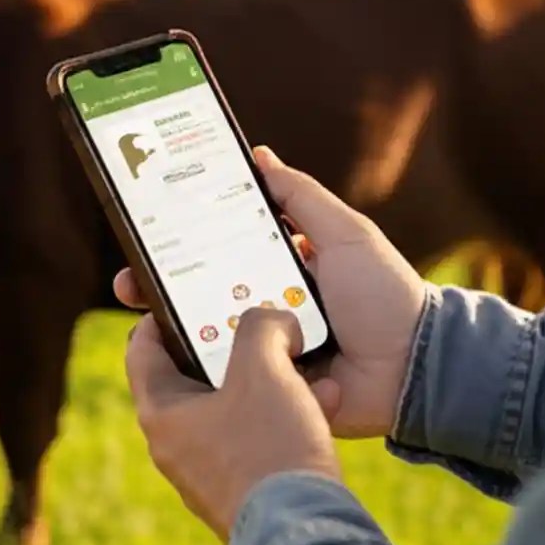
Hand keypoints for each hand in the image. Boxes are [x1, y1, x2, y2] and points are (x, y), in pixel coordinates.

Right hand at [114, 146, 425, 437]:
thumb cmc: (385, 294)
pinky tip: (170, 363)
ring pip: (207, 339)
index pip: (219, 253)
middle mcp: (266, 309)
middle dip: (159, 289)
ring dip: (172, 330)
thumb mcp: (345, 233)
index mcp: (279, 269)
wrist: (416, 366)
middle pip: (200, 296)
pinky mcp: (269, 389)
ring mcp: (264, 352)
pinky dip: (203, 373)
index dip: (183, 245)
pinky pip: (229, 381)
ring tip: (143, 319)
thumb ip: (302, 197)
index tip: (147, 235)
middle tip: (128, 283)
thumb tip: (260, 155)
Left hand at [126, 309, 339, 540]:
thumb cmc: (269, 448)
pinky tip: (320, 406)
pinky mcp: (243, 492)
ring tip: (301, 364)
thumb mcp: (263, 368)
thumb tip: (270, 322)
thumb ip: (260, 328)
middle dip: (230, 348)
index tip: (189, 296)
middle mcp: (175, 447)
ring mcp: (207, 473)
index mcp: (161, 414)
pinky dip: (282, 416)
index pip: (142, 350)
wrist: (303, 534)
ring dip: (267, 381)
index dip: (161, 315)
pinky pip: (257, 439)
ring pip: (231, 408)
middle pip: (192, 378)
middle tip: (257, 326)